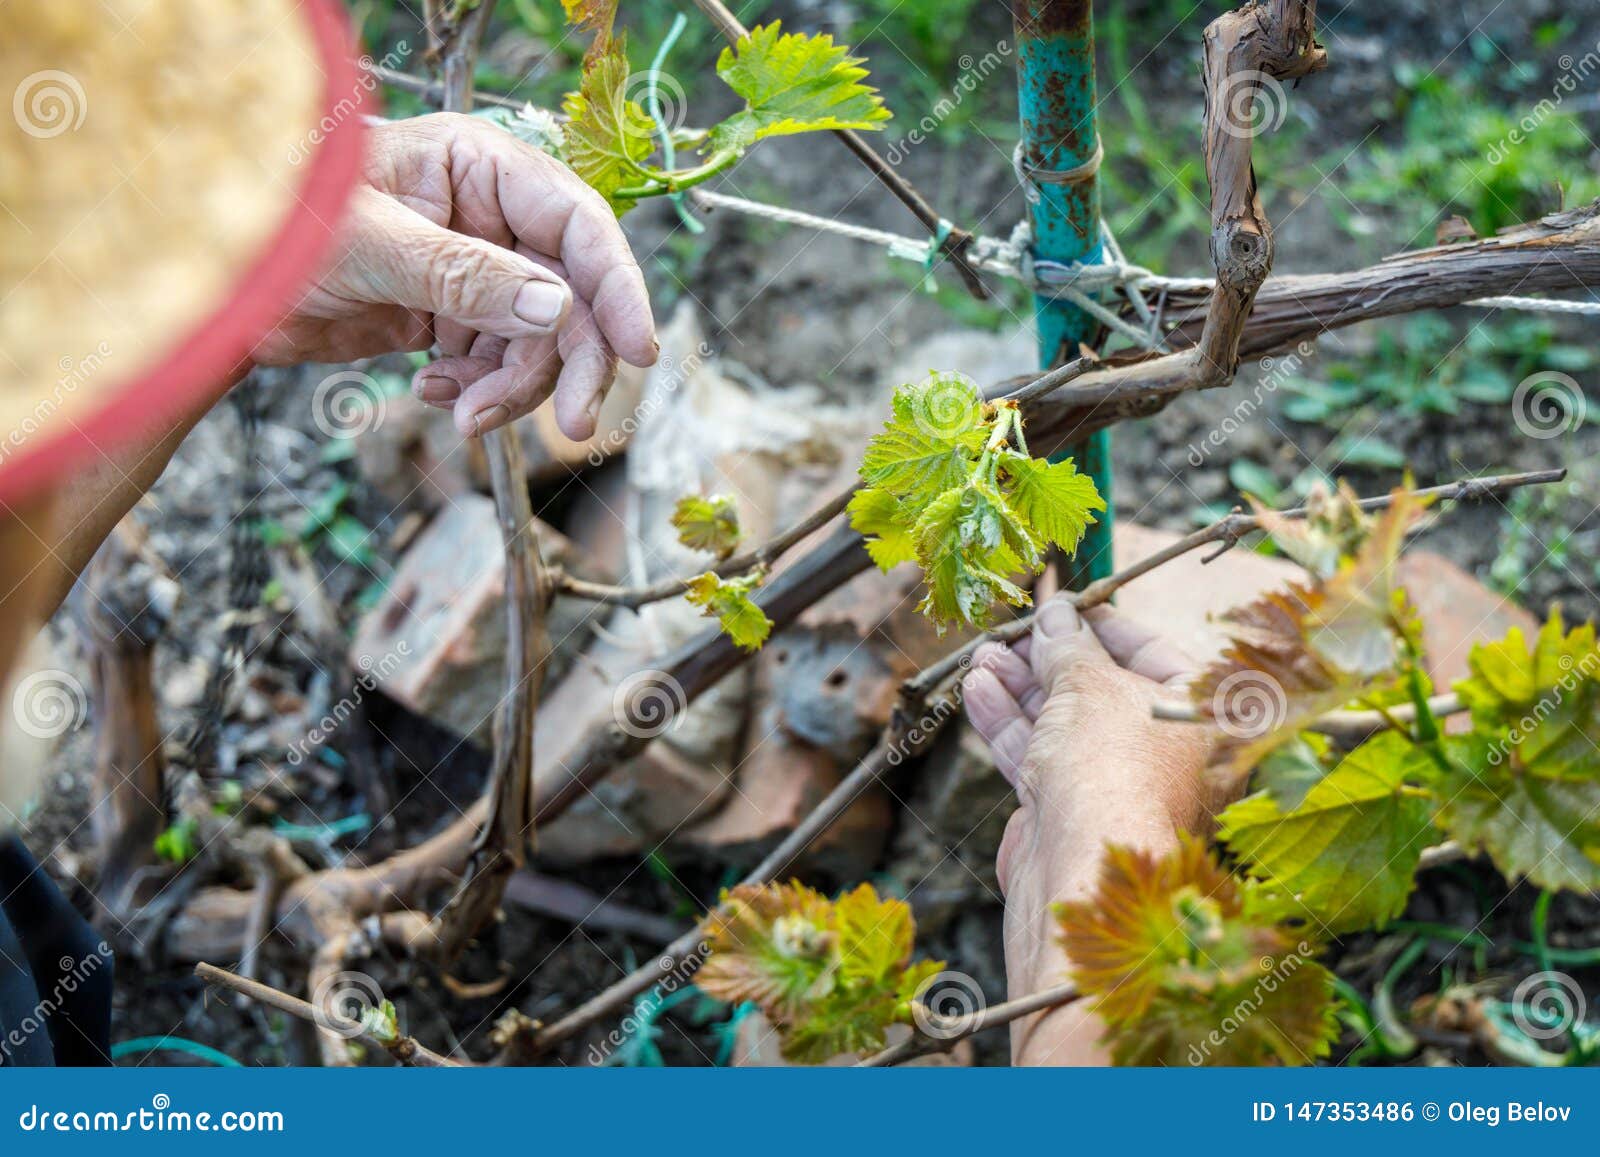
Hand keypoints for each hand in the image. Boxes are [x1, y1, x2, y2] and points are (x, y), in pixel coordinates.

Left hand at [252, 113, 657, 440]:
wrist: (209, 284)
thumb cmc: (273, 223)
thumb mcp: (370, 246)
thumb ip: (466, 277)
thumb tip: (556, 312)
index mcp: (482, 167)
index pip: (580, 226)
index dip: (617, 288)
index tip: (637, 351)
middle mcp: (492, 217)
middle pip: (572, 297)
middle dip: (569, 363)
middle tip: (571, 427)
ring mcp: (475, 270)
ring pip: (538, 343)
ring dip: (512, 388)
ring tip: (462, 415)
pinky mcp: (452, 318)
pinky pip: (496, 365)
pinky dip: (478, 393)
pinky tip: (434, 396)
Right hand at [963, 596, 1221, 1063]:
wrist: (1083, 874)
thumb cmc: (1111, 767)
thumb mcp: (1087, 683)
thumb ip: (1066, 644)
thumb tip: (1054, 613)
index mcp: (1201, 713)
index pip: (1149, 649)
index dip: (1098, 621)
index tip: (1057, 601)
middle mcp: (1166, 749)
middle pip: (1102, 685)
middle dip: (1050, 655)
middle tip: (1011, 629)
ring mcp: (1116, 783)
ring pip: (1064, 720)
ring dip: (1021, 684)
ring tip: (984, 654)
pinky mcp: (1071, 811)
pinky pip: (1040, 753)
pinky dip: (1010, 721)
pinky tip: (978, 688)